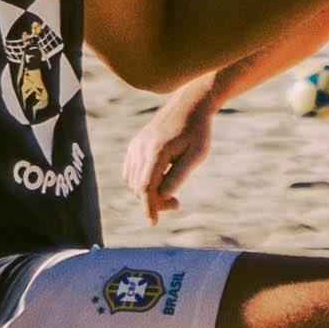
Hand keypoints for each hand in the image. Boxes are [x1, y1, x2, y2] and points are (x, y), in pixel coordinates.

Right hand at [128, 82, 220, 223]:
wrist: (190, 105)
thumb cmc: (197, 131)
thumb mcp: (196, 155)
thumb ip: (179, 175)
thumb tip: (163, 196)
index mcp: (156, 151)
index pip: (146, 187)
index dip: (149, 207)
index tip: (154, 222)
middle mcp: (141, 148)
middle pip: (138, 187)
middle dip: (154, 201)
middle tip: (177, 203)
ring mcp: (136, 146)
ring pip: (132, 181)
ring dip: (147, 192)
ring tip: (170, 191)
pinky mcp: (135, 145)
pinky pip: (130, 171)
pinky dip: (140, 181)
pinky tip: (159, 180)